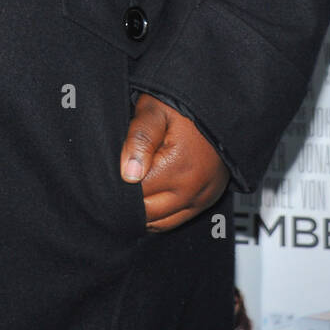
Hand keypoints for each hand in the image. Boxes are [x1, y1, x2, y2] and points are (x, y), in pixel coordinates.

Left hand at [120, 92, 229, 231]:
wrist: (218, 105)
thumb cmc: (184, 105)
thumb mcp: (155, 111)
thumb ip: (139, 139)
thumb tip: (128, 174)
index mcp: (179, 169)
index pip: (136, 195)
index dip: (118, 186)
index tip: (110, 172)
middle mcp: (193, 190)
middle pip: (148, 214)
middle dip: (129, 203)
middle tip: (117, 182)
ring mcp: (202, 198)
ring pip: (162, 223)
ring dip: (145, 212)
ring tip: (132, 189)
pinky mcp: (207, 200)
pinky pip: (177, 220)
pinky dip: (161, 215)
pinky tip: (149, 198)